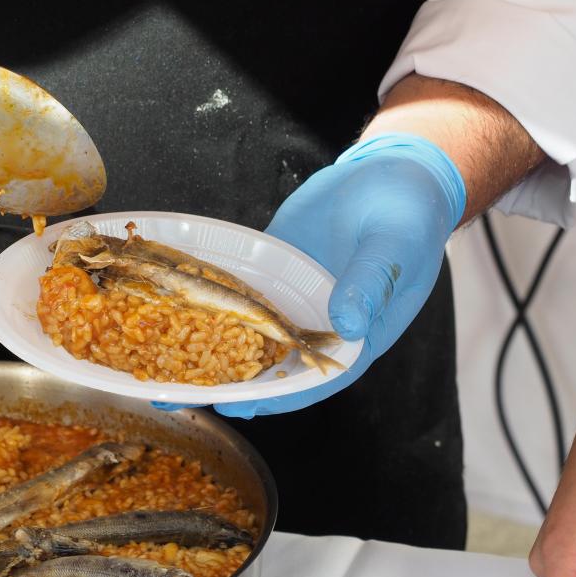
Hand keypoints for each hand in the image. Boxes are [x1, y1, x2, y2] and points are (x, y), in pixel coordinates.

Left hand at [156, 133, 465, 416]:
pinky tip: (174, 311)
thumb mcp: (395, 246)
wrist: (396, 170)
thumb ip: (371, 283)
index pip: (314, 380)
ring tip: (164, 365)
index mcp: (358, 336)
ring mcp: (294, 299)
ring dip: (213, 350)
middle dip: (230, 383)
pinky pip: (240, 292)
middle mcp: (320, 325)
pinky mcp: (274, 270)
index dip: (276, 397)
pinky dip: (212, 303)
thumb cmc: (411, 214)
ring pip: (251, 334)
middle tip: (181, 395)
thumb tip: (346, 323)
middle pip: (273, 367)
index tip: (238, 406)